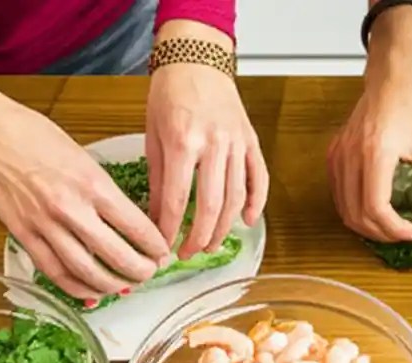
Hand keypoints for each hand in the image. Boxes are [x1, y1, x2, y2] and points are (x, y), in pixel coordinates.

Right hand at [0, 75, 165, 300]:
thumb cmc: (33, 135)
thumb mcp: (83, 156)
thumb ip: (104, 191)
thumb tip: (127, 221)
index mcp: (93, 184)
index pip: (137, 227)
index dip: (155, 246)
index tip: (163, 252)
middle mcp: (71, 208)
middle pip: (118, 256)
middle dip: (142, 271)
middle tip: (150, 273)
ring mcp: (45, 225)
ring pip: (87, 272)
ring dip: (112, 285)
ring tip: (126, 286)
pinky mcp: (23, 236)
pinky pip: (55, 272)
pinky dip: (77, 289)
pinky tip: (92, 293)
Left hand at [146, 22, 266, 259]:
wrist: (197, 60)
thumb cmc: (170, 93)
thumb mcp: (153, 135)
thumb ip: (158, 179)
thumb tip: (157, 220)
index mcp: (183, 141)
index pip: (178, 200)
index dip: (172, 230)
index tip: (164, 248)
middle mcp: (213, 144)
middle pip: (211, 205)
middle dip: (199, 237)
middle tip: (188, 253)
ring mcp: (236, 143)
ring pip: (236, 198)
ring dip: (223, 228)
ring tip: (210, 244)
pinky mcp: (250, 141)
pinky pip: (258, 178)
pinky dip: (256, 203)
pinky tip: (247, 222)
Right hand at [327, 73, 411, 241]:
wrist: (393, 79)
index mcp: (376, 153)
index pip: (375, 207)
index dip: (395, 229)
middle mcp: (351, 156)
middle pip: (356, 214)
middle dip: (382, 233)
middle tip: (405, 233)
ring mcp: (338, 155)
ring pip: (343, 209)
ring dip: (367, 225)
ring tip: (391, 226)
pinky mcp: (334, 155)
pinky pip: (338, 194)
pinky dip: (354, 210)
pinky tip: (375, 210)